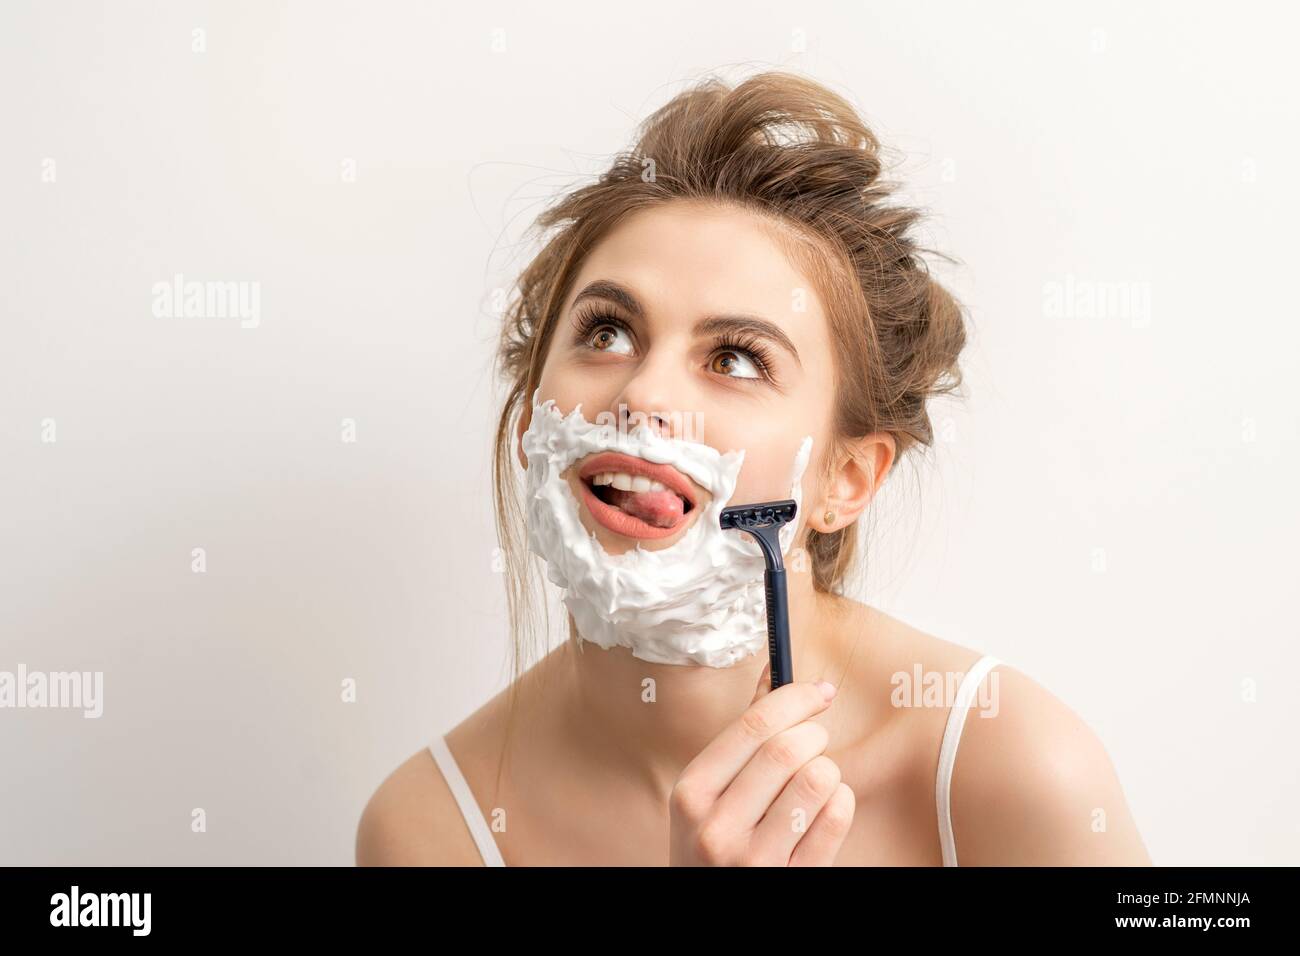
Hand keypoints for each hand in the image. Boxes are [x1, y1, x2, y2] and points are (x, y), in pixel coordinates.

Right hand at [668, 658, 855, 864]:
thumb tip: (774, 672)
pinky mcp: (790, 879)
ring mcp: (753, 859)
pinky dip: (842, 801)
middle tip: (816, 740)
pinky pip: (835, 819)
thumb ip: (741, 736)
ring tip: (818, 777)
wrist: (706, 905)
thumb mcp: (707, 793)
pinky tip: (827, 805)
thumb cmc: (713, 842)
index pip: (753, 726)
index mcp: (692, 792)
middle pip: (786, 750)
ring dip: (829, 769)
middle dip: (814, 735)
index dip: (795, 698)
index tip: (820, 691)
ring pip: (816, 782)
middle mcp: (716, 826)